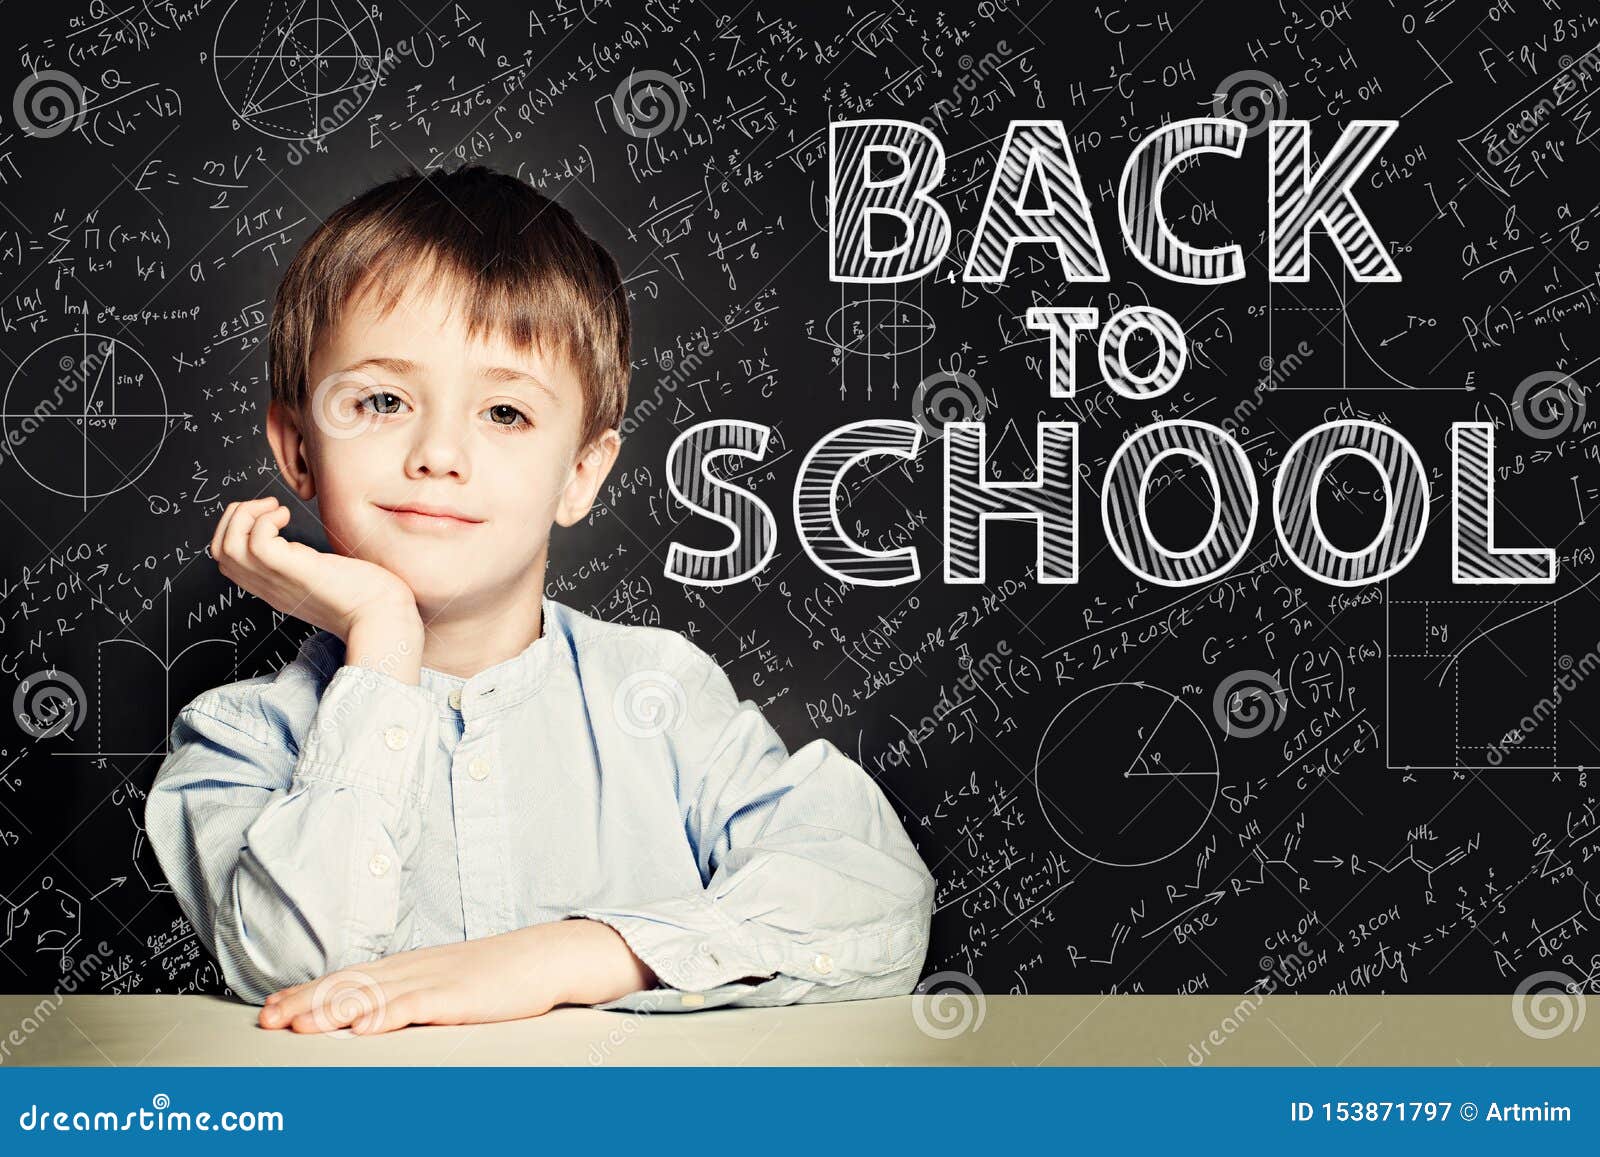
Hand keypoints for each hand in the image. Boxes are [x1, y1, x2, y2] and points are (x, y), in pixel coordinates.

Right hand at [211, 496, 416, 640]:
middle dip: (233, 517)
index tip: (269, 517)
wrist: (384, 619)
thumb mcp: (324, 578)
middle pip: (219, 551)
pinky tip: (288, 515)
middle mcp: (269, 586)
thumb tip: (308, 546)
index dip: (236, 530)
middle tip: (267, 507)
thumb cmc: (368, 597)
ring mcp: (278, 580)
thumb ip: (308, 566)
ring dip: (245, 515)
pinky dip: (265, 520)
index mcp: (273, 587)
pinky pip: (256, 543)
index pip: (227, 560)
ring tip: (276, 509)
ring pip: (227, 546)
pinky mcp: (295, 571)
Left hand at [257, 919, 655, 1034]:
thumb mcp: (445, 981)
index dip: (306, 993)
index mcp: (407, 966)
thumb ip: (409, 994)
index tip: (271, 1007)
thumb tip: (371, 1014)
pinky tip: (366, 1027)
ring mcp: (435, 980)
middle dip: (305, 1003)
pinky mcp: (459, 995)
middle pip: (348, 985)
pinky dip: (389, 1015)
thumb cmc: (498, 974)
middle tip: (267, 1019)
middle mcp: (412, 969)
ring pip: (373, 995)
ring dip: (332, 1011)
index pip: (345, 978)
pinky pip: (417, 1006)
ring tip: (300, 1026)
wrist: (545, 955)